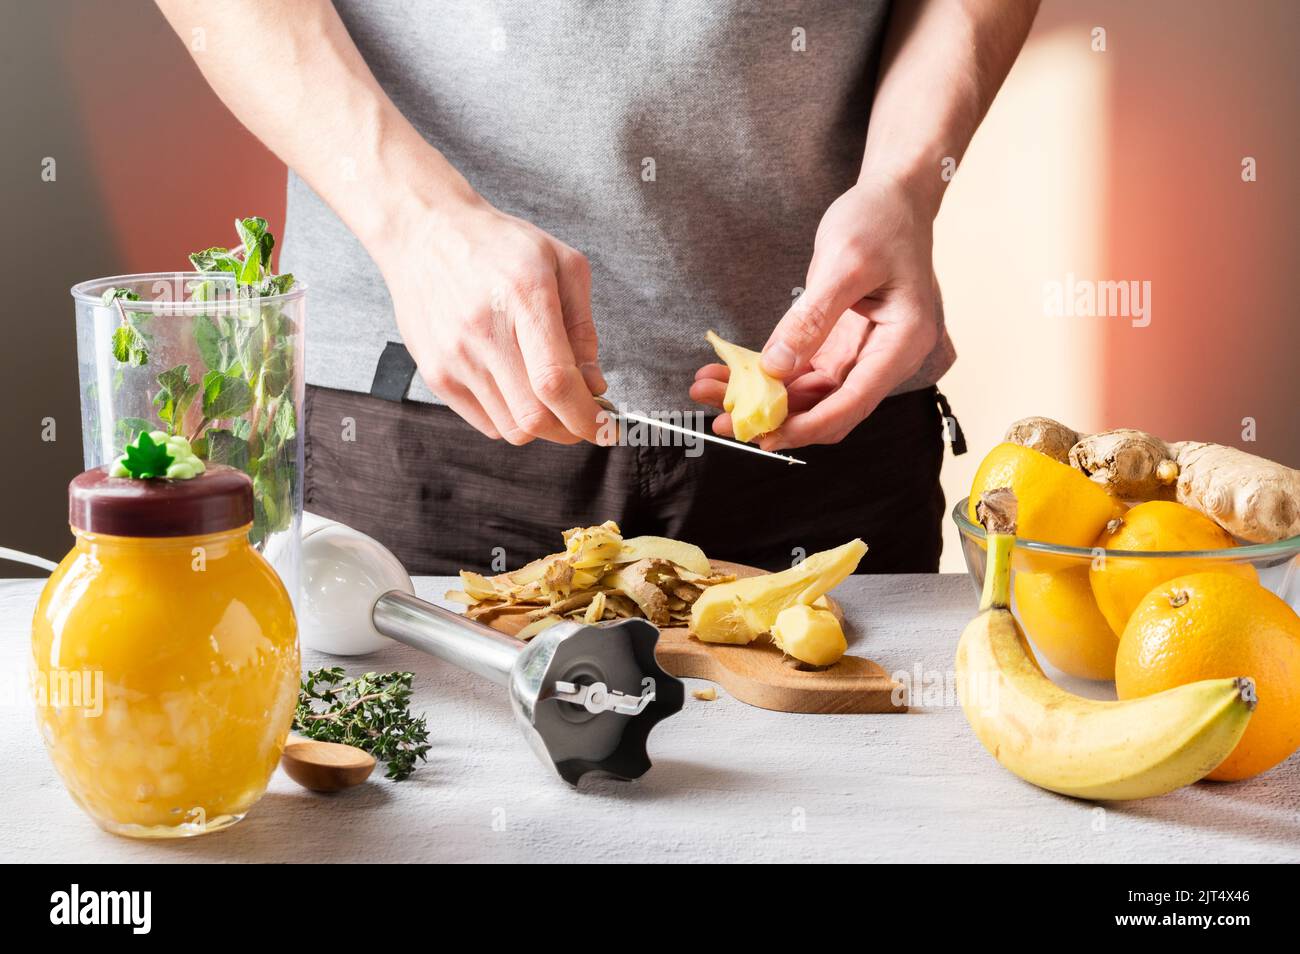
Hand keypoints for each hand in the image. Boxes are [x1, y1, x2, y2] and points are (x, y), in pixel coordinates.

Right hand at [382, 195, 608, 444]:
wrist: (424, 233)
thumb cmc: (498, 246)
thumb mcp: (561, 264)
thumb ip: (583, 328)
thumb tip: (594, 385)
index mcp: (524, 297)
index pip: (556, 381)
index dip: (588, 416)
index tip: (606, 426)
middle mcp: (484, 331)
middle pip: (535, 418)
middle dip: (571, 429)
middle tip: (583, 416)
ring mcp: (454, 357)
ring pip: (512, 429)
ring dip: (541, 425)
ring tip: (547, 396)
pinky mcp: (435, 374)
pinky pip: (485, 422)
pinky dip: (511, 419)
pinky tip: (516, 389)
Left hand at [690, 176, 939, 449]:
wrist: (892, 198)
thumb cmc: (879, 221)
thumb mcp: (844, 262)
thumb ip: (811, 318)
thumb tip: (776, 367)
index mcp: (902, 342)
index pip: (853, 401)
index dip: (807, 425)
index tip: (764, 436)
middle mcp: (885, 357)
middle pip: (828, 407)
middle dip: (775, 418)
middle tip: (721, 418)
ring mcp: (861, 354)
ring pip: (809, 395)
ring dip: (762, 399)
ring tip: (710, 391)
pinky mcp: (840, 345)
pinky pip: (801, 373)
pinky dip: (766, 376)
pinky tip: (728, 373)